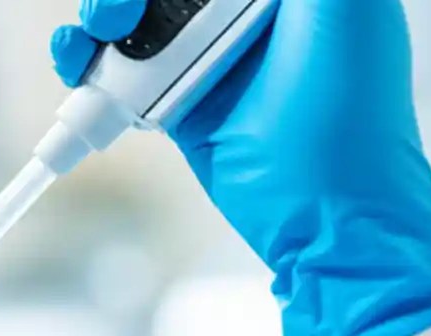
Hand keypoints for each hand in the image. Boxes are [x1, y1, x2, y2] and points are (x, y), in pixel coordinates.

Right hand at [52, 0, 430, 335]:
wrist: (323, 219)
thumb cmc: (352, 121)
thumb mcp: (347, 10)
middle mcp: (250, 11)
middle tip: (117, 14)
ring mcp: (210, 53)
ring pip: (139, 16)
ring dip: (101, 17)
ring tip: (91, 39)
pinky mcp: (177, 97)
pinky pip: (121, 66)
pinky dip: (89, 61)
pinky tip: (77, 64)